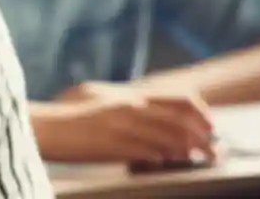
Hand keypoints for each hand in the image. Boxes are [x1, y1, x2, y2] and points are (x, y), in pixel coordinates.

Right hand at [33, 83, 216, 163]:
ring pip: (171, 140)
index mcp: (130, 95)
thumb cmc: (71, 116)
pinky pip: (151, 155)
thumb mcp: (103, 99)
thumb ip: (130, 104)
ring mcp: (123, 127)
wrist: (45, 127)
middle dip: (205, 139)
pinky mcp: (114, 146)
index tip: (211, 128)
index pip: (180, 100)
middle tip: (214, 151)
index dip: (202, 115)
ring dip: (189, 152)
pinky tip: (169, 164)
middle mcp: (130, 107)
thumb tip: (156, 114)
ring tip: (197, 160)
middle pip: (182, 122)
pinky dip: (166, 161)